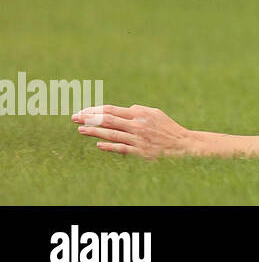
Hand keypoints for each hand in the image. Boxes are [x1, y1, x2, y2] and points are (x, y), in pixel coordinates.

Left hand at [72, 104, 193, 158]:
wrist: (182, 144)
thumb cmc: (167, 128)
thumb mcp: (154, 114)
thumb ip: (137, 111)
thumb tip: (121, 110)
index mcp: (140, 113)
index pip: (112, 110)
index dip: (95, 110)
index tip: (82, 111)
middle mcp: (137, 125)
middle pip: (108, 120)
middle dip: (90, 118)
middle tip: (75, 117)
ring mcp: (138, 139)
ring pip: (111, 134)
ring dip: (94, 132)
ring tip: (80, 129)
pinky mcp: (140, 151)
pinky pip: (121, 148)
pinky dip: (109, 147)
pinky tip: (98, 145)